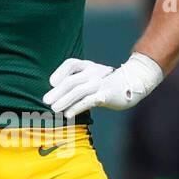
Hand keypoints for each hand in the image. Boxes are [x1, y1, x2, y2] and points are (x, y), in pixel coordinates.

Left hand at [44, 52, 162, 118]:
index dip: (59, 72)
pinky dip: (77, 107)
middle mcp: (93, 72)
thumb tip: (55, 95)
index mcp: (88, 65)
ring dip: (64, 100)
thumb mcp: (91, 77)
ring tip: (54, 109)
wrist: (132, 83)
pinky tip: (68, 114)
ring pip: (79, 91)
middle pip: (72, 80)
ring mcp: (100, 83)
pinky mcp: (106, 95)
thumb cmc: (106, 82)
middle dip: (57, 92)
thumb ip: (76, 82)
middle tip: (46, 101)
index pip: (71, 64)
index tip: (51, 83)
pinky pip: (89, 101)